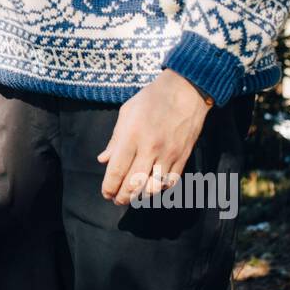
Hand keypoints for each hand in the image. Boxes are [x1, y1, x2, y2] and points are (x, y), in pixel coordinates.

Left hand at [97, 69, 211, 204]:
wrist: (186, 90)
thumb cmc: (152, 99)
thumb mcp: (126, 112)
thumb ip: (115, 139)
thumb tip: (103, 160)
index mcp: (132, 135)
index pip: (117, 171)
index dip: (109, 187)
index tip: (106, 193)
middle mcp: (150, 148)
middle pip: (133, 184)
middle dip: (122, 197)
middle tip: (117, 199)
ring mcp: (168, 154)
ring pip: (152, 188)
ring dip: (141, 196)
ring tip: (134, 195)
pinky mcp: (183, 157)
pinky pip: (170, 182)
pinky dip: (160, 189)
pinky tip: (153, 187)